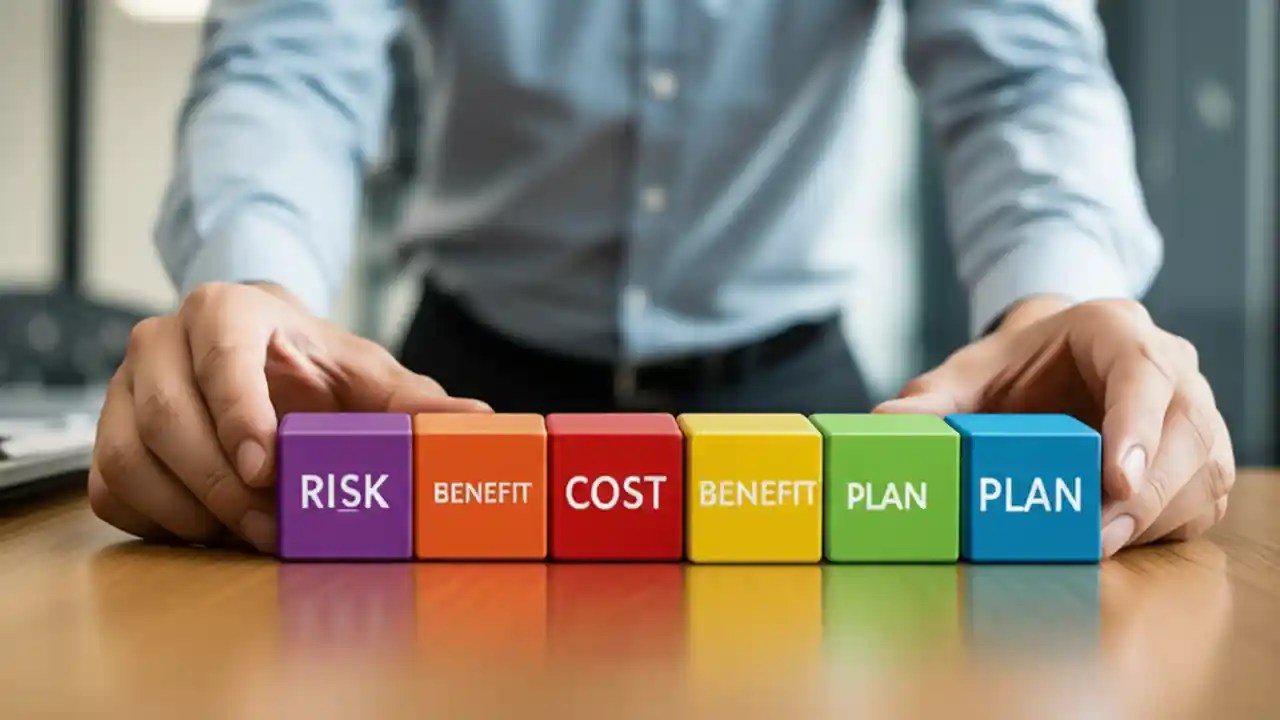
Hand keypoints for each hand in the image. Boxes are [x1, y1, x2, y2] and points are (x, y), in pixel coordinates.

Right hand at [89, 282, 489, 552]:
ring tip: (246, 535)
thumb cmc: (313, 364)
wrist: (260, 349)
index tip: (267, 468)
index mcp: (228, 311)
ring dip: (188, 510)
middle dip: (223, 485)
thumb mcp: (366, 374)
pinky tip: (208, 529)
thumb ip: (416, 401)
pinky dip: (158, 521)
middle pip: (168, 417)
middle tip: (272, 529)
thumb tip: (481, 422)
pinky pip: (113, 488)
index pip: (220, 357)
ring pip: (130, 457)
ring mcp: (123, 387)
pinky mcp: (107, 432)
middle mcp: (162, 341)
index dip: (238, 414)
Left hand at [876, 297, 1234, 557]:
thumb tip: (883, 424)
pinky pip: (1202, 499)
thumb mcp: (970, 374)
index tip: (1116, 478)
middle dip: (1145, 491)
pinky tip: (1121, 540)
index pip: (1142, 371)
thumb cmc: (1015, 367)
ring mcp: (1193, 412)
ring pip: (1200, 469)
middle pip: (1183, 429)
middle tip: (1097, 536)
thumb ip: (932, 399)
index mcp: (1115, 329)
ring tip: (1099, 545)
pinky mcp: (1198, 457)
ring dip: (1156, 518)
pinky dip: (1166, 529)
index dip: (1134, 426)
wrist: (1052, 361)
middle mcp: (1171, 365)